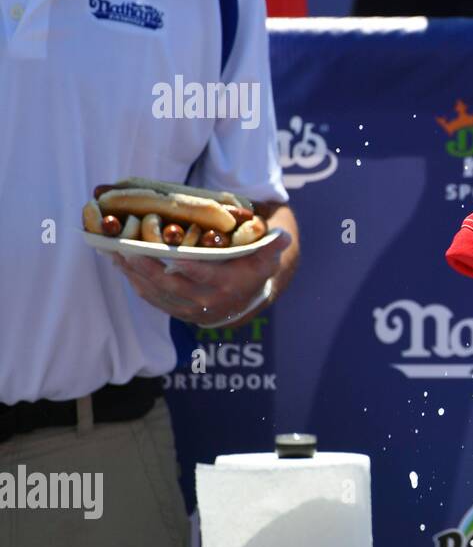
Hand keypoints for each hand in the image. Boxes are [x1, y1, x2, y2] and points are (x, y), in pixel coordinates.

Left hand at [110, 231, 289, 325]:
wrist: (243, 301)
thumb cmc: (252, 270)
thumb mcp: (266, 258)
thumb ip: (271, 245)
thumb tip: (282, 236)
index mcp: (227, 286)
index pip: (205, 277)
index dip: (189, 267)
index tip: (172, 256)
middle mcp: (205, 301)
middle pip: (171, 285)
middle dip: (147, 268)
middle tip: (128, 249)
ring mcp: (187, 308)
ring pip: (156, 292)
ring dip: (134, 274)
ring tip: (115, 252)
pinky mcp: (173, 309)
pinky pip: (151, 297)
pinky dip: (134, 281)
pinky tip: (121, 264)